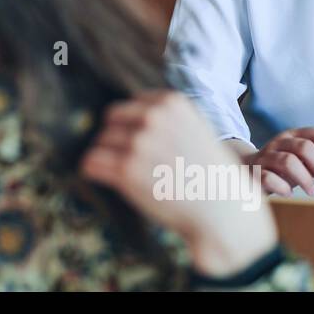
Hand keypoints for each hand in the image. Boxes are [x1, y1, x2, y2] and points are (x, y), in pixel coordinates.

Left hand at [80, 90, 277, 276]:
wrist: (222, 210)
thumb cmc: (209, 173)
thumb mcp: (194, 128)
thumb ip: (164, 118)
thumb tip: (127, 117)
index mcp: (170, 104)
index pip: (129, 106)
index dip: (130, 126)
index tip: (138, 144)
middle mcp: (153, 118)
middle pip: (111, 121)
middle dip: (115, 139)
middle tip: (127, 160)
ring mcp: (138, 143)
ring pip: (99, 142)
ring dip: (105, 157)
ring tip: (123, 174)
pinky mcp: (126, 170)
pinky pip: (91, 163)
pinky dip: (92, 170)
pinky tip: (101, 178)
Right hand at [247, 127, 313, 196]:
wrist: (247, 170)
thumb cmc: (282, 168)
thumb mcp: (300, 158)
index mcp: (294, 135)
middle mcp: (279, 142)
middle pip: (305, 147)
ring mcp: (265, 156)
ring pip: (288, 161)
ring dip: (305, 179)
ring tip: (312, 192)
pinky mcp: (254, 172)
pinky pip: (269, 178)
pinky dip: (283, 188)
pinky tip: (289, 194)